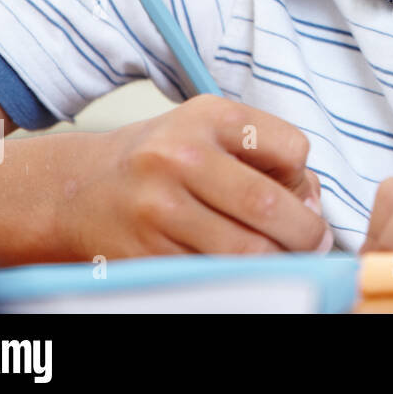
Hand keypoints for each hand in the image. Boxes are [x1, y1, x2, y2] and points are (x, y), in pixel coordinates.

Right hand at [57, 94, 330, 258]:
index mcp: (210, 117)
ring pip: (245, 250)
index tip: (296, 190)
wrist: (78, 188)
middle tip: (314, 242)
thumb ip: (268, 156)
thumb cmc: (164, 158)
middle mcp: (182, 156)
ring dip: (277, 260)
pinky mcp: (146, 252)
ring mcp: (159, 207)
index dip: (304, 176)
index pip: (293, 148)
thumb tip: (311, 206)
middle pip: (269, 206)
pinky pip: (214, 273)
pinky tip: (243, 267)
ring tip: (283, 256)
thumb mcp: (212, 131)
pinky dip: (241, 276)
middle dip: (305, 233)